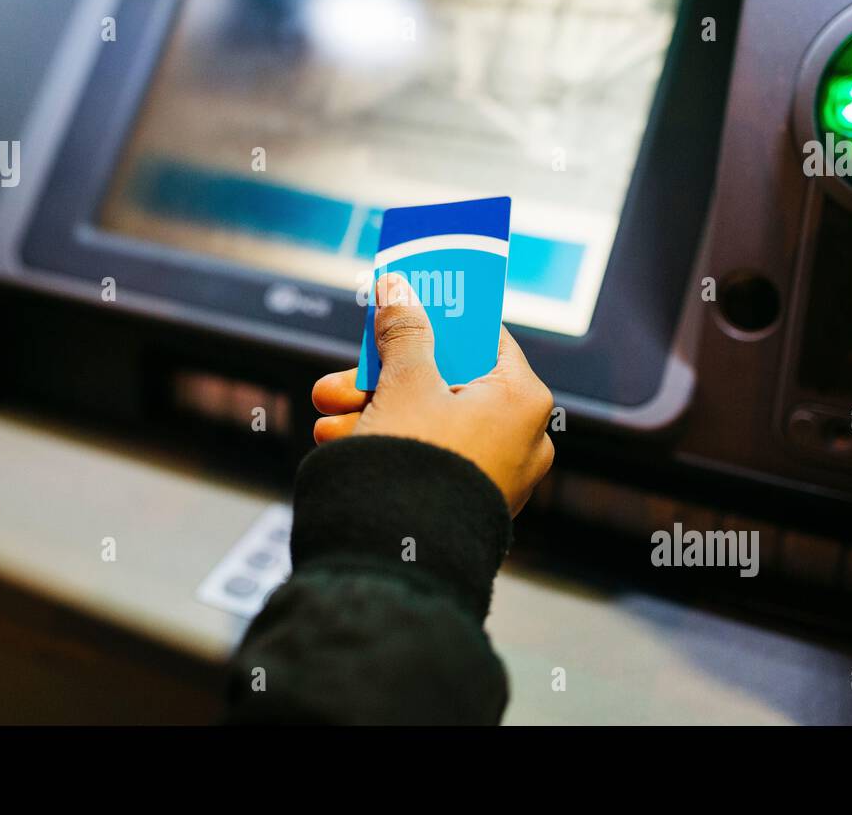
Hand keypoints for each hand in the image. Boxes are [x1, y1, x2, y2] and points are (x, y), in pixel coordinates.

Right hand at [312, 273, 554, 515]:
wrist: (397, 561)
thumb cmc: (418, 463)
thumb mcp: (406, 383)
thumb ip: (405, 333)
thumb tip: (399, 290)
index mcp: (523, 400)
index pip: (483, 340)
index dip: (438, 322)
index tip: (402, 310)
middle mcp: (519, 438)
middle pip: (445, 384)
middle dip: (384, 378)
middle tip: (343, 377)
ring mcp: (493, 475)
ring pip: (427, 422)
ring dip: (372, 411)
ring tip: (328, 416)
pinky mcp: (465, 504)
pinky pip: (426, 458)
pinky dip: (387, 445)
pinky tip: (340, 442)